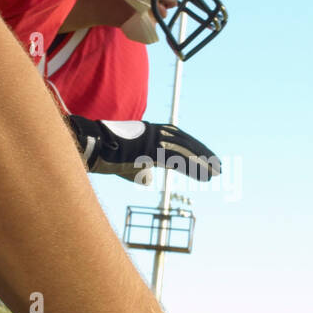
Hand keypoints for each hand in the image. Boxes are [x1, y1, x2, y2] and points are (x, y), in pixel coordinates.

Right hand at [67, 115, 220, 183]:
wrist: (93, 148)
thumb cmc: (108, 157)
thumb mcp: (128, 165)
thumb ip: (141, 171)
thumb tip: (150, 180)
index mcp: (154, 133)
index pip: (182, 140)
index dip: (196, 150)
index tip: (208, 162)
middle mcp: (158, 132)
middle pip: (188, 143)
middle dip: (204, 156)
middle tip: (220, 168)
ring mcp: (155, 138)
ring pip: (186, 151)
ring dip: (203, 164)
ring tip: (216, 174)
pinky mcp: (152, 148)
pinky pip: (179, 158)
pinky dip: (193, 168)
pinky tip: (204, 176)